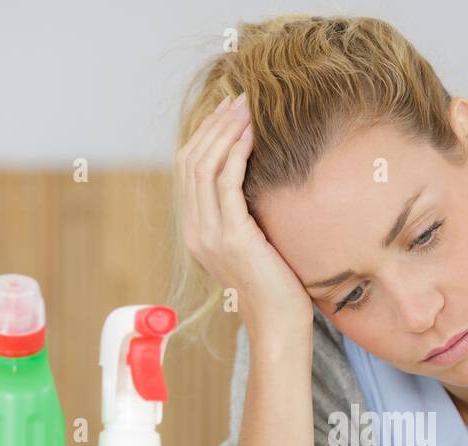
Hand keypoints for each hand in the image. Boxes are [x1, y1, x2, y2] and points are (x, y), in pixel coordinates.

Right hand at [175, 92, 314, 336]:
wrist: (279, 324)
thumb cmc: (278, 285)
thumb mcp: (255, 242)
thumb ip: (245, 213)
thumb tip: (258, 178)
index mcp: (196, 230)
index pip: (188, 169)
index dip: (205, 134)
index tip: (229, 110)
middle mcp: (195, 230)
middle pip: (190, 160)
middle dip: (214, 124)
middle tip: (240, 99)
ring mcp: (209, 234)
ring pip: (203, 166)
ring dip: (225, 131)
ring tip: (247, 108)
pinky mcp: (230, 237)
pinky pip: (224, 182)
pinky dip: (236, 153)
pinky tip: (253, 136)